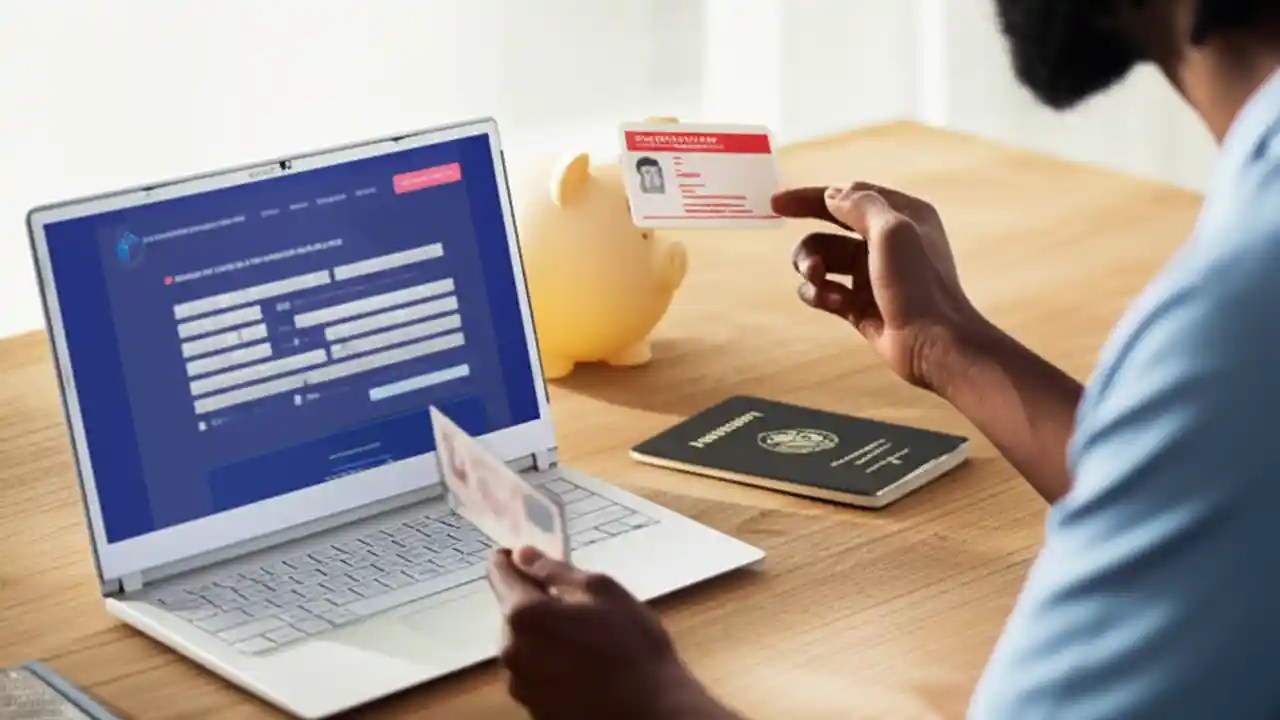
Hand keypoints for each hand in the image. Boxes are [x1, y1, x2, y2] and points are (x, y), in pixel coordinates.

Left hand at [488, 547, 733, 719]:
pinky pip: (533, 672)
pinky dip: (549, 663)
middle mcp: (511, 650)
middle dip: (535, 602)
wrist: (649, 712)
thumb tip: (524, 554)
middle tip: (576, 605)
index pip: (498, 574)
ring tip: (585, 641)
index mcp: (524, 614)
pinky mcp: (532, 707)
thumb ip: (556, 571)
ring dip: (542, 635)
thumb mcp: (602, 591)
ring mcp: (520, 684)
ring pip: (523, 644)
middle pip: (512, 612)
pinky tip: (582, 668)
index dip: (511, 560)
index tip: (526, 557)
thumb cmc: (632, 645)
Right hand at [772, 182, 986, 390]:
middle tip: (810, 267)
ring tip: (821, 286)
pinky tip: (834, 304)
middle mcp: (884, 241)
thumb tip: (831, 195)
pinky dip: (820, 295)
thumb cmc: (918, 283)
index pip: (848, 195)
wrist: (933, 344)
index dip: (811, 198)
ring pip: (821, 261)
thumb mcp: (892, 231)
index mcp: (900, 215)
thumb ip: (860, 206)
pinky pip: (823, 290)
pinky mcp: (858, 305)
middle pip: (828, 230)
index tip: (776, 204)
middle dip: (811, 247)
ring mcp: (870, 274)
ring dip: (813, 270)